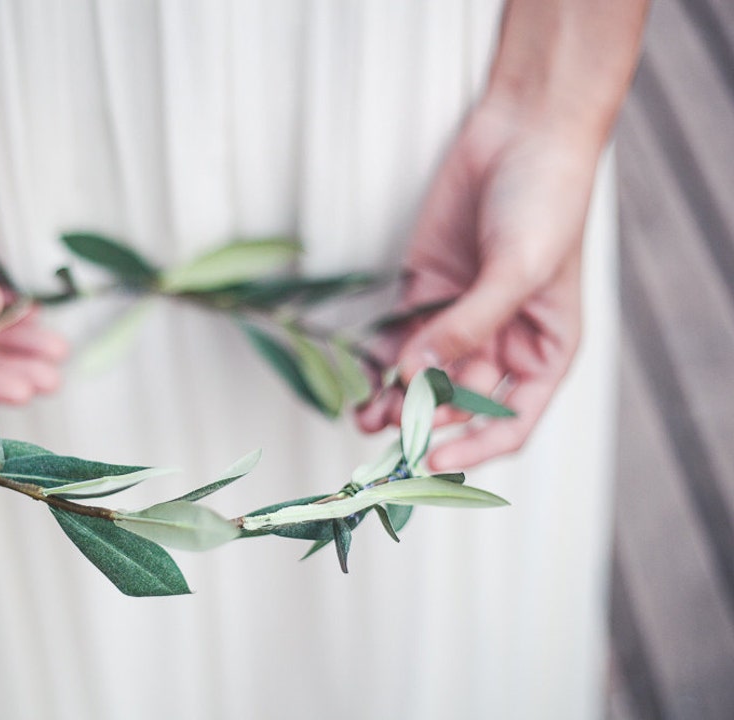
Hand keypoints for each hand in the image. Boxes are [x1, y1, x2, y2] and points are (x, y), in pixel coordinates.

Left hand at [356, 99, 602, 468]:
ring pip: (422, 378)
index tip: (431, 459)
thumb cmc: (546, 201)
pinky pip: (397, 338)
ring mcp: (458, 317)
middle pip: (456, 405)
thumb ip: (470, 326)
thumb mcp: (518, 270)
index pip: (511, 423)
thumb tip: (418, 376)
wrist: (524, 130)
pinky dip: (378, 362)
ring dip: (393, 401)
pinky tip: (360, 380)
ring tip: (363, 418)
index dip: (472, 446)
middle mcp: (500, 343)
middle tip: (383, 434)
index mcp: (544, 352)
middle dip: (420, 422)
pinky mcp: (423, 289)